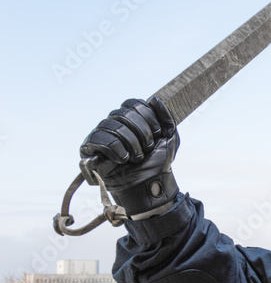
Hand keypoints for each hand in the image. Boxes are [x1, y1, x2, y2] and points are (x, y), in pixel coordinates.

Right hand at [80, 97, 179, 217]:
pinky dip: (115, 149)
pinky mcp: (89, 149)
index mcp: (130, 119)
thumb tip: (154, 99)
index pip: (132, 103)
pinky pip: (98, 139)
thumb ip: (166, 116)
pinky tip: (123, 159)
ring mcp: (100, 134)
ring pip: (111, 125)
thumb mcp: (170, 137)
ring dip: (130, 143)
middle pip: (123, 113)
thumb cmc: (159, 161)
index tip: (157, 134)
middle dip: (141, 133)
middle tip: (148, 149)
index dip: (147, 117)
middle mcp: (113, 123)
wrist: (151, 184)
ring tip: (136, 157)